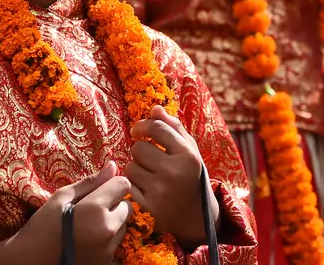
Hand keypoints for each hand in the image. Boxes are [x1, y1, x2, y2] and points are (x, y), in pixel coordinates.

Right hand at [0, 163, 129, 264]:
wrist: (31, 261)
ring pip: (123, 226)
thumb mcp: (61, 197)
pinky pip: (116, 244)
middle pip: (127, 206)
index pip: (123, 185)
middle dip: (114, 204)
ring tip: (88, 226)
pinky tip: (89, 240)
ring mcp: (109, 249)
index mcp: (96, 209)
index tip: (99, 191)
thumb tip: (113, 166)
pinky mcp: (107, 262)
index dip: (112, 184)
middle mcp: (107, 229)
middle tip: (92, 210)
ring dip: (112, 223)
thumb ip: (90, 182)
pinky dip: (107, 240)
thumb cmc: (42, 226)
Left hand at [127, 105, 216, 248]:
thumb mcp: (189, 150)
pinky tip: (144, 189)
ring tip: (148, 175)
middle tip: (149, 159)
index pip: (156, 128)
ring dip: (135, 169)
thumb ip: (174, 127)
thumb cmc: (190, 175)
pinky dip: (132, 186)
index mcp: (187, 155)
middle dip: (140, 151)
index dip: (143, 125)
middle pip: (138, 148)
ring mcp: (160, 192)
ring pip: (130, 168)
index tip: (138, 130)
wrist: (195, 215)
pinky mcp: (148, 208)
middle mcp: (174, 172)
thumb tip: (154, 109)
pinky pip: (127, 186)